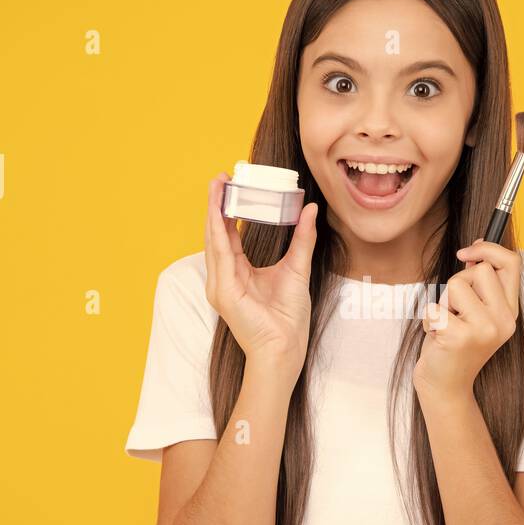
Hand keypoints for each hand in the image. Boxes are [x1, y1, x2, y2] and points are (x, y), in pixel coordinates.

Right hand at [204, 172, 318, 373]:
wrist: (286, 348)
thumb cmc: (288, 318)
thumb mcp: (297, 268)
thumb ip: (302, 239)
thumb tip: (310, 210)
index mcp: (237, 272)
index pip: (227, 234)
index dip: (227, 209)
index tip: (231, 184)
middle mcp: (223, 278)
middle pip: (216, 233)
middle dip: (217, 204)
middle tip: (221, 176)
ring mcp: (219, 286)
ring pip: (213, 240)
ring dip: (213, 212)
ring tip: (217, 187)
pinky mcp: (223, 293)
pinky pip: (220, 257)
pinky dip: (219, 233)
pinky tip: (220, 215)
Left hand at [413, 238, 521, 399]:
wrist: (446, 387)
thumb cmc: (455, 345)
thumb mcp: (476, 314)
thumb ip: (480, 286)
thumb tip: (473, 250)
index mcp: (510, 312)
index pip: (513, 264)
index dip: (489, 249)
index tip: (467, 252)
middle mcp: (503, 321)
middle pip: (479, 270)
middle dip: (458, 283)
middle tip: (455, 311)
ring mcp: (484, 330)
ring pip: (455, 284)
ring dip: (442, 303)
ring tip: (446, 325)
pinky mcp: (459, 337)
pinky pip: (434, 307)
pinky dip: (428, 321)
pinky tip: (437, 338)